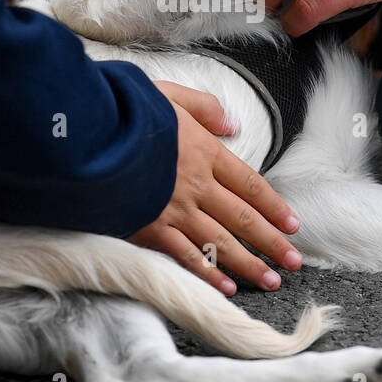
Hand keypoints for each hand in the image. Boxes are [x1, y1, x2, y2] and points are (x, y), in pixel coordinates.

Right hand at [130, 81, 302, 294]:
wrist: (88, 135)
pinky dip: (208, 274)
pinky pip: (186, 256)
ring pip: (221, 243)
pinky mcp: (150, 229)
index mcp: (204, 152)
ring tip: (271, 280)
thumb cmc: (125, 111)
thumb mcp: (169, 94)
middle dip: (272, 242)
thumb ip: (203, 107)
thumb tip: (231, 122)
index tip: (293, 224)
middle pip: (244, 219)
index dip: (274, 206)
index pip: (250, 184)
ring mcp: (175, 211)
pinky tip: (227, 287)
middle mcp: (197, 185)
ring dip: (249, 264)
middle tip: (293, 261)